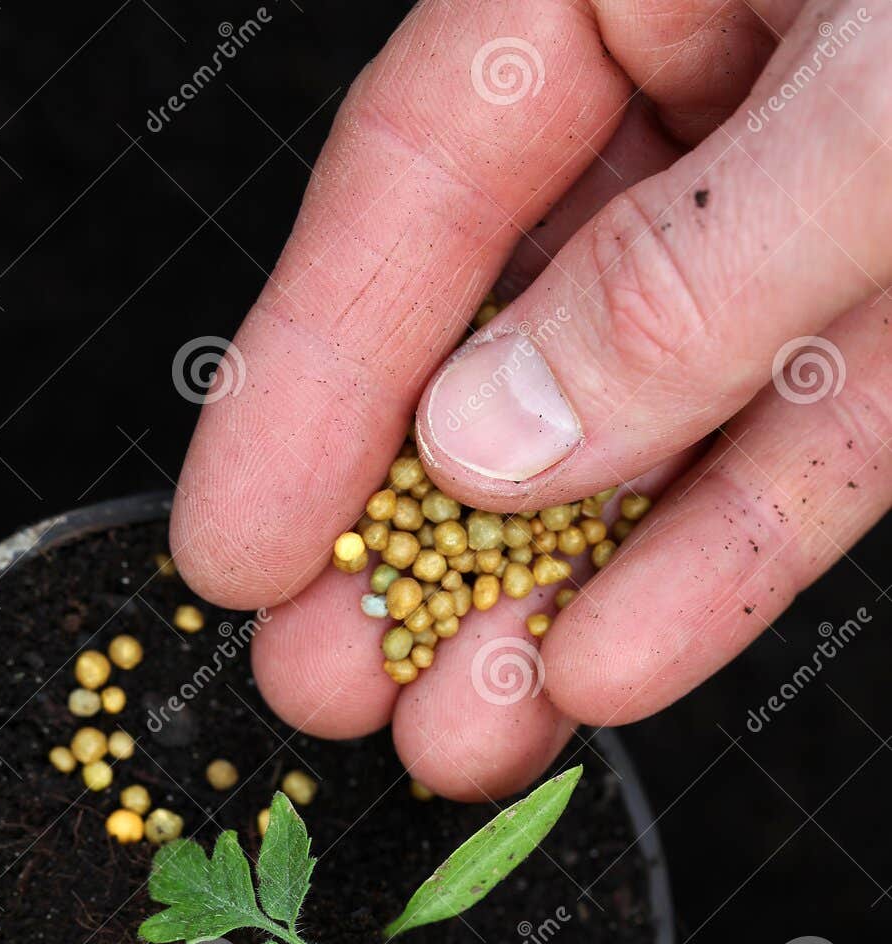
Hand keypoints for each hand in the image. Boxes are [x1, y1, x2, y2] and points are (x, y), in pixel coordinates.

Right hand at [170, 0, 891, 798]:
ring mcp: (814, 214)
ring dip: (554, 592)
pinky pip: (805, 447)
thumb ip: (684, 270)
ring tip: (461, 727)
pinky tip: (622, 663)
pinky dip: (721, 563)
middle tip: (332, 676)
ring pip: (654, 424)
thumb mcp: (878, 90)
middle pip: (513, 330)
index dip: (311, 377)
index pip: (417, 175)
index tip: (241, 544)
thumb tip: (492, 438)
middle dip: (419, 530)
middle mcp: (709, 90)